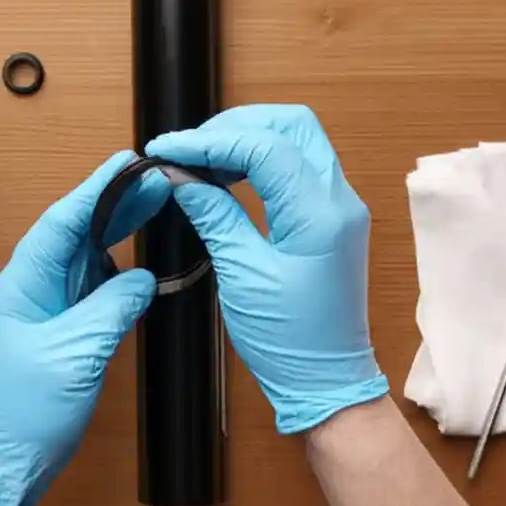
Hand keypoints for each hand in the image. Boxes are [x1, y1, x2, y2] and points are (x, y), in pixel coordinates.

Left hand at [0, 151, 168, 505]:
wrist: (4, 464)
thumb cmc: (22, 415)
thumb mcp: (75, 354)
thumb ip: (113, 308)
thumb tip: (142, 278)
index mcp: (23, 283)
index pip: (63, 220)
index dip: (98, 187)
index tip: (129, 161)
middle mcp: (33, 288)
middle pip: (76, 231)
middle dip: (116, 202)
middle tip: (156, 179)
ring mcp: (47, 309)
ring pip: (87, 257)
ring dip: (119, 232)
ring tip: (155, 207)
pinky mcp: (62, 330)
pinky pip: (94, 288)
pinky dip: (120, 272)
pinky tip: (142, 265)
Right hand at [146, 104, 388, 433]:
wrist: (324, 381)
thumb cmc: (288, 339)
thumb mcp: (241, 275)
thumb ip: (214, 215)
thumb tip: (180, 176)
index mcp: (320, 215)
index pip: (264, 146)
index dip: (210, 140)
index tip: (166, 149)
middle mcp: (339, 200)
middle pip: (291, 124)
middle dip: (235, 125)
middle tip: (187, 147)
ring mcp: (339, 206)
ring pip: (296, 139)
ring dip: (246, 138)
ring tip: (199, 159)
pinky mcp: (330, 217)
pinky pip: (297, 166)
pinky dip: (259, 159)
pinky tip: (224, 175)